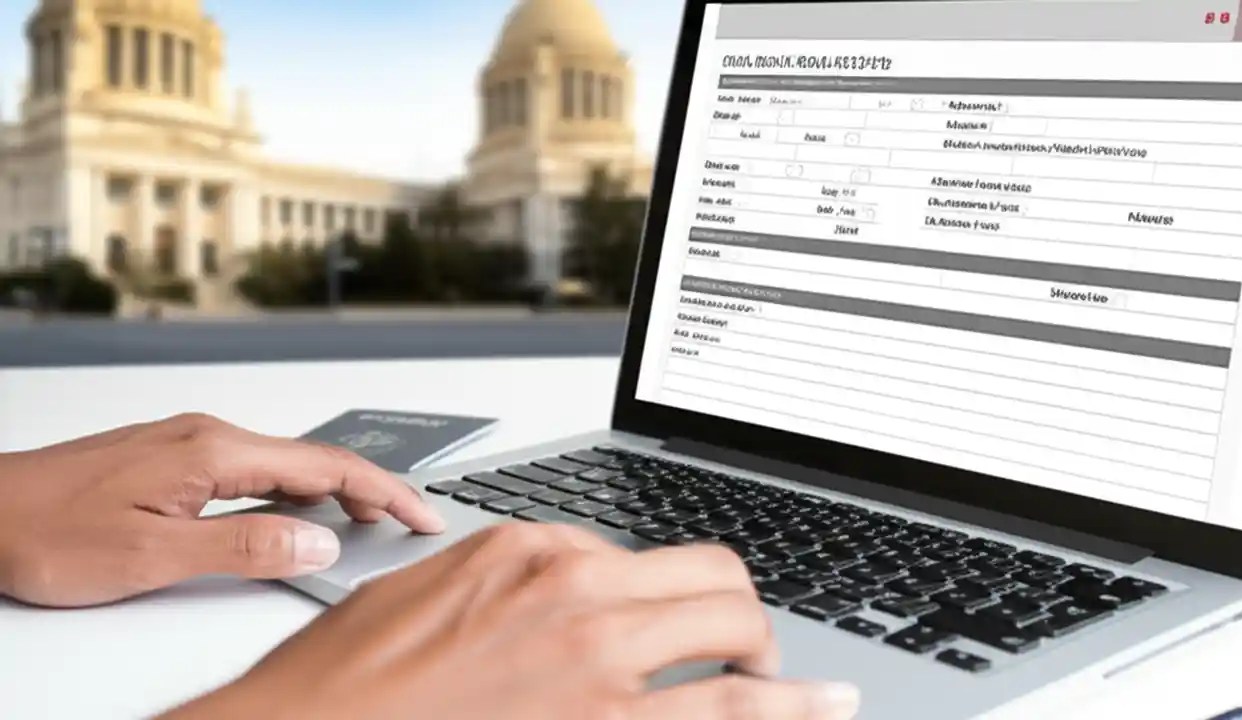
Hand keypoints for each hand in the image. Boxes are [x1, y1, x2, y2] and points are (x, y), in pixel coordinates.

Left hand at [0, 413, 444, 607]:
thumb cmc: (47, 532)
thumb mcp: (154, 556)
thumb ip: (244, 548)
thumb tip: (318, 542)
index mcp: (214, 451)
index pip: (325, 467)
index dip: (383, 492)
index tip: (420, 514)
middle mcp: (208, 435)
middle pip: (314, 458)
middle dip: (369, 488)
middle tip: (407, 521)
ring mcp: (190, 442)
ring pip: (284, 462)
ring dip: (331, 490)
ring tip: (365, 520)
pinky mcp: (173, 456)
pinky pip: (254, 467)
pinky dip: (292, 489)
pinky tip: (295, 511)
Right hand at [165, 523, 861, 719]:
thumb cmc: (351, 675)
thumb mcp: (437, 583)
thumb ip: (523, 572)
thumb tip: (585, 572)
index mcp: (537, 552)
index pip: (654, 553)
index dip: (684, 589)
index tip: (701, 610)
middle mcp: (579, 601)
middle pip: (719, 586)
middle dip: (749, 617)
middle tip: (752, 647)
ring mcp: (596, 676)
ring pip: (738, 651)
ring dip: (785, 671)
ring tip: (814, 692)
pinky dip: (780, 716)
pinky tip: (818, 713)